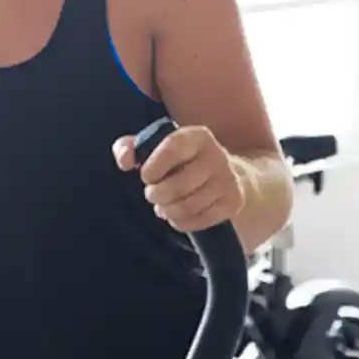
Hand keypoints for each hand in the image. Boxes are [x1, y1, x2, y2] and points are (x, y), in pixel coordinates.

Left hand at [112, 125, 245, 233]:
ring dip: (168, 210)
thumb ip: (129, 147)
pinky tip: (176, 215)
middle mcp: (217, 155)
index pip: (174, 148)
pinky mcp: (233, 202)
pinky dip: (181, 222)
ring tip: (162, 206)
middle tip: (152, 194)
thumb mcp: (154, 147)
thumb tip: (125, 160)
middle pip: (180, 185)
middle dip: (157, 195)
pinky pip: (200, 220)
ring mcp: (228, 180)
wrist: (224, 175)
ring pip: (189, 206)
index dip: (154, 166)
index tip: (145, 177)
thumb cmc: (179, 160)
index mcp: (197, 136)